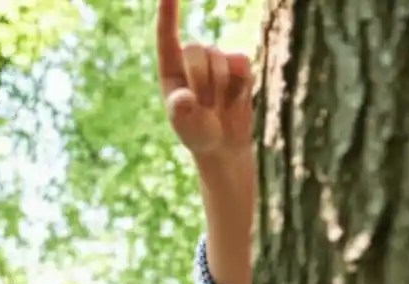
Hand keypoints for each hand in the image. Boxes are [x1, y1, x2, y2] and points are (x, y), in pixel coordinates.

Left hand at [157, 0, 252, 158]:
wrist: (224, 144)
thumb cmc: (197, 134)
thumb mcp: (185, 127)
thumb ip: (181, 113)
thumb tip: (183, 99)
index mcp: (170, 70)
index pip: (166, 36)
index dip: (167, 13)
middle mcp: (192, 60)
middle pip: (196, 49)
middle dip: (202, 78)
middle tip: (205, 106)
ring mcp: (217, 60)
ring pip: (220, 58)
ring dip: (220, 87)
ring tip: (218, 106)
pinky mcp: (239, 65)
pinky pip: (242, 62)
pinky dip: (241, 84)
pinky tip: (236, 99)